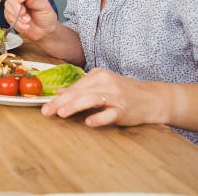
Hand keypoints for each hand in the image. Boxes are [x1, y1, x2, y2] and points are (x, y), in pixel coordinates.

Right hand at [3, 0, 56, 41]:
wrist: (44, 31)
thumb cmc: (46, 17)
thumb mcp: (44, 7)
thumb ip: (36, 0)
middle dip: (15, 4)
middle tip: (23, 13)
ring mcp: (13, 5)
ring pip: (8, 6)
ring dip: (17, 15)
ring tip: (28, 21)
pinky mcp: (9, 15)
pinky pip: (8, 16)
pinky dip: (17, 22)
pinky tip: (25, 25)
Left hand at [41, 68, 164, 127]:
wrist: (153, 98)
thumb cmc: (124, 92)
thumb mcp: (102, 85)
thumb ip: (81, 88)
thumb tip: (60, 93)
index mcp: (98, 75)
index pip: (74, 87)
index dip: (58, 97)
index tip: (45, 105)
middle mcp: (106, 83)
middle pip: (79, 92)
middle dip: (60, 102)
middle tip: (46, 111)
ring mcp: (115, 96)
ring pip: (91, 99)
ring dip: (74, 106)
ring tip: (61, 113)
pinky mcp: (124, 110)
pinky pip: (110, 114)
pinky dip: (99, 118)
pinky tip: (88, 123)